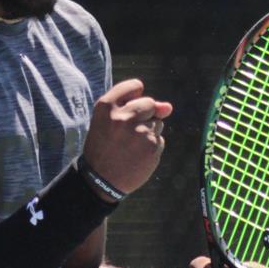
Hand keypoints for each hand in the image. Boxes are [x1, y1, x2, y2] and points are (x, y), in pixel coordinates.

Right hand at [82, 78, 170, 196]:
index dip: (135, 97)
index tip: (128, 109)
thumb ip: (136, 106)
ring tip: (129, 147)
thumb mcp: (109, 122)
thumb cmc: (104, 147)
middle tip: (126, 134)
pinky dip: (151, 147)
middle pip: (150, 103)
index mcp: (106, 107)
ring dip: (148, 133)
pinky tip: (137, 156)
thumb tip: (169, 107)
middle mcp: (123, 116)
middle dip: (144, 116)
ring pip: (157, 123)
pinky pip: (159, 139)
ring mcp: (139, 131)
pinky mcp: (152, 146)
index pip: (135, 86)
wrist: (100, 181)